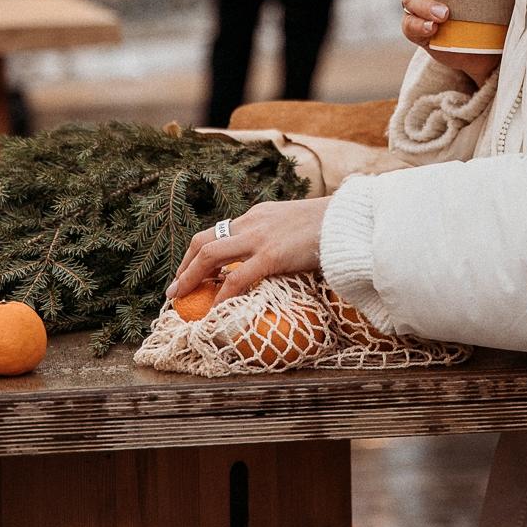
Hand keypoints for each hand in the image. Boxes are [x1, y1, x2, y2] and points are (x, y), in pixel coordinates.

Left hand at [171, 198, 328, 304]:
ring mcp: (259, 238)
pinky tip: (214, 310)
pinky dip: (221, 295)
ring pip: (209, 254)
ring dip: (189, 277)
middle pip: (204, 240)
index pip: (220, 231)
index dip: (200, 253)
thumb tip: (278, 264)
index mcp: (258, 215)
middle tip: (176, 288)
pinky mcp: (272, 255)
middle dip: (185, 265)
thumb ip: (281, 241)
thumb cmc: (332, 228)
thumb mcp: (297, 228)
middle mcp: (252, 222)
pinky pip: (237, 278)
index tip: (192, 271)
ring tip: (179, 298)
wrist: (350, 220)